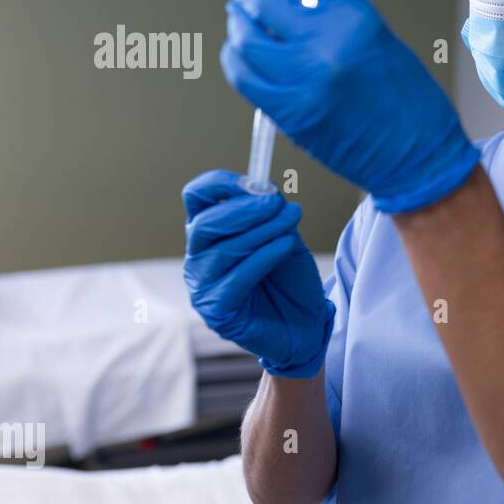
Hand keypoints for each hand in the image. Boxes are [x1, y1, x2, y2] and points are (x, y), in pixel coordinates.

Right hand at [182, 170, 334, 378]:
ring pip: (224, 249)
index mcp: (208, 234)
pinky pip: (238, 277)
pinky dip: (264, 256)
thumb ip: (270, 215)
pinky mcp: (216, 311)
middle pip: (205, 223)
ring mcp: (202, 286)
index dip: (220, 183)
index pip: (196, 198)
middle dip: (244, 208)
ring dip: (262, 229)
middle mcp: (197, 258)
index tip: (255, 180)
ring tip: (291, 219)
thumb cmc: (290, 280)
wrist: (306, 323)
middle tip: (277, 201)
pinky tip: (285, 246)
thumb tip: (264, 188)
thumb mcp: (283, 237)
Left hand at [220, 0, 480, 212]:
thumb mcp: (382, 40)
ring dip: (238, 23)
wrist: (419, 158)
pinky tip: (242, 55)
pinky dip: (236, 60)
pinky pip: (243, 76)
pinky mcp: (288, 112)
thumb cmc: (410, 103)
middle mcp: (326, 44)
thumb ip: (338, 16)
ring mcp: (302, 80)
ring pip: (244, 37)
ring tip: (242, 21)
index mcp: (356, 18)